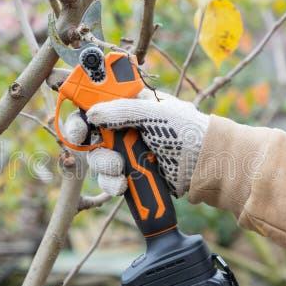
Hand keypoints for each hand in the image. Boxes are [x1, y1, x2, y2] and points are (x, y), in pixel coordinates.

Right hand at [60, 89, 208, 197]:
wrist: (207, 167)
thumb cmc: (188, 132)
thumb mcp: (155, 113)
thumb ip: (122, 110)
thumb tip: (92, 113)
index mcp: (133, 103)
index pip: (98, 100)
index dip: (83, 107)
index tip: (78, 118)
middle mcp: (127, 126)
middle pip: (91, 131)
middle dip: (88, 140)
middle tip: (86, 142)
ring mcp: (128, 151)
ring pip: (97, 157)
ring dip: (102, 164)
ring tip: (119, 170)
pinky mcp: (131, 174)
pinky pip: (109, 179)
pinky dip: (111, 183)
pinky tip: (122, 185)